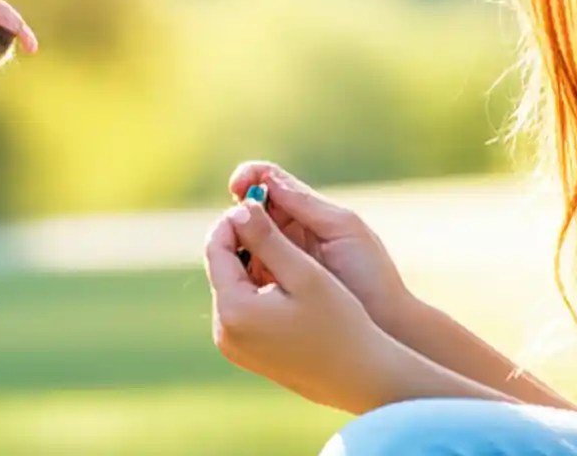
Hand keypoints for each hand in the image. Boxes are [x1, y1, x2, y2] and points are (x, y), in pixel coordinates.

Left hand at [203, 201, 397, 413]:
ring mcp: (232, 346)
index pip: (216, 249)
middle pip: (222, 268)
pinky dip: (257, 286)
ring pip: (232, 286)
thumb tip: (239, 208)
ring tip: (281, 241)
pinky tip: (284, 275)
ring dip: (251, 261)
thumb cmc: (339, 323)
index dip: (234, 220)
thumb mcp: (303, 272)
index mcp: (233, 311)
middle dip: (243, 240)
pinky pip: (241, 308)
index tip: (257, 200)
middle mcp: (224, 332)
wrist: (360, 377)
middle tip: (270, 215)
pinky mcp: (244, 353)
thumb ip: (266, 238)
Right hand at [228, 162, 415, 331]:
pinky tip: (238, 270)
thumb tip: (266, 179)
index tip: (238, 187)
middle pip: (250, 208)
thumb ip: (306, 204)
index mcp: (307, 210)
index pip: (268, 180)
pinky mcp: (271, 287)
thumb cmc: (371, 275)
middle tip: (234, 221)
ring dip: (234, 237)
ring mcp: (278, 259)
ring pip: (243, 239)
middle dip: (237, 209)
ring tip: (238, 246)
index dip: (249, 177)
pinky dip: (237, 266)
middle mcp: (289, 231)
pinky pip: (245, 270)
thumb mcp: (342, 230)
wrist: (386, 326)